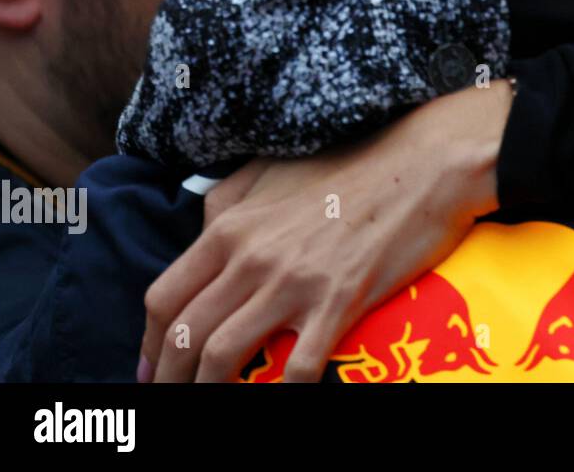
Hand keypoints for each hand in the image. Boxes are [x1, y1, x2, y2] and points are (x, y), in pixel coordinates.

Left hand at [139, 79, 511, 381]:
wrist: (423, 166)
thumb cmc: (353, 165)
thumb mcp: (274, 171)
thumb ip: (228, 200)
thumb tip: (200, 227)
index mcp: (230, 228)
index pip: (164, 298)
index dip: (150, 343)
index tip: (154, 367)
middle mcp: (251, 258)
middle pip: (184, 335)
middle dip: (170, 377)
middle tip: (173, 399)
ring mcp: (293, 283)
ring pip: (222, 356)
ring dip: (207, 393)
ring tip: (209, 409)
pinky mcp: (338, 303)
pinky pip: (297, 369)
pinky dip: (283, 394)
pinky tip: (284, 398)